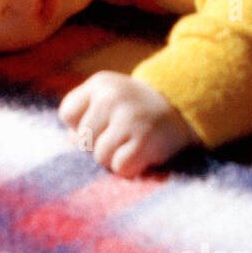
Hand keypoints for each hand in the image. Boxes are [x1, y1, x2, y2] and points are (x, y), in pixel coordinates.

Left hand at [58, 71, 197, 176]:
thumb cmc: (138, 110)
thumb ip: (86, 117)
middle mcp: (111, 97)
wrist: (184, 110)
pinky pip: (120, 167)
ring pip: (100, 156)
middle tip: (123, 136)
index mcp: (99, 84)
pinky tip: (142, 155)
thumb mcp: (110, 101)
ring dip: (114, 159)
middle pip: (83, 139)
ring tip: (132, 145)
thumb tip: (71, 141)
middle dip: (99, 144)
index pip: (67, 113)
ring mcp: (128, 118)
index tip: (103, 123)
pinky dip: (130, 168)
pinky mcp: (144, 140)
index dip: (81, 126)